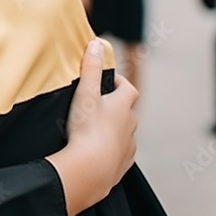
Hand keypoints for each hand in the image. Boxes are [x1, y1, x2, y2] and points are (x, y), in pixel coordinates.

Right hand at [46, 39, 137, 215]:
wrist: (90, 171)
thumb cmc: (88, 131)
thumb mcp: (85, 93)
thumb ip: (90, 68)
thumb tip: (97, 44)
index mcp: (123, 106)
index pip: (128, 88)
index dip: (119, 82)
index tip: (107, 81)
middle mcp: (130, 126)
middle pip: (127, 111)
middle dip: (115, 106)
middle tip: (95, 104)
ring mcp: (127, 147)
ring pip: (124, 134)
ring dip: (113, 129)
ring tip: (93, 129)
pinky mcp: (120, 166)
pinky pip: (119, 154)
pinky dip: (110, 150)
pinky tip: (96, 151)